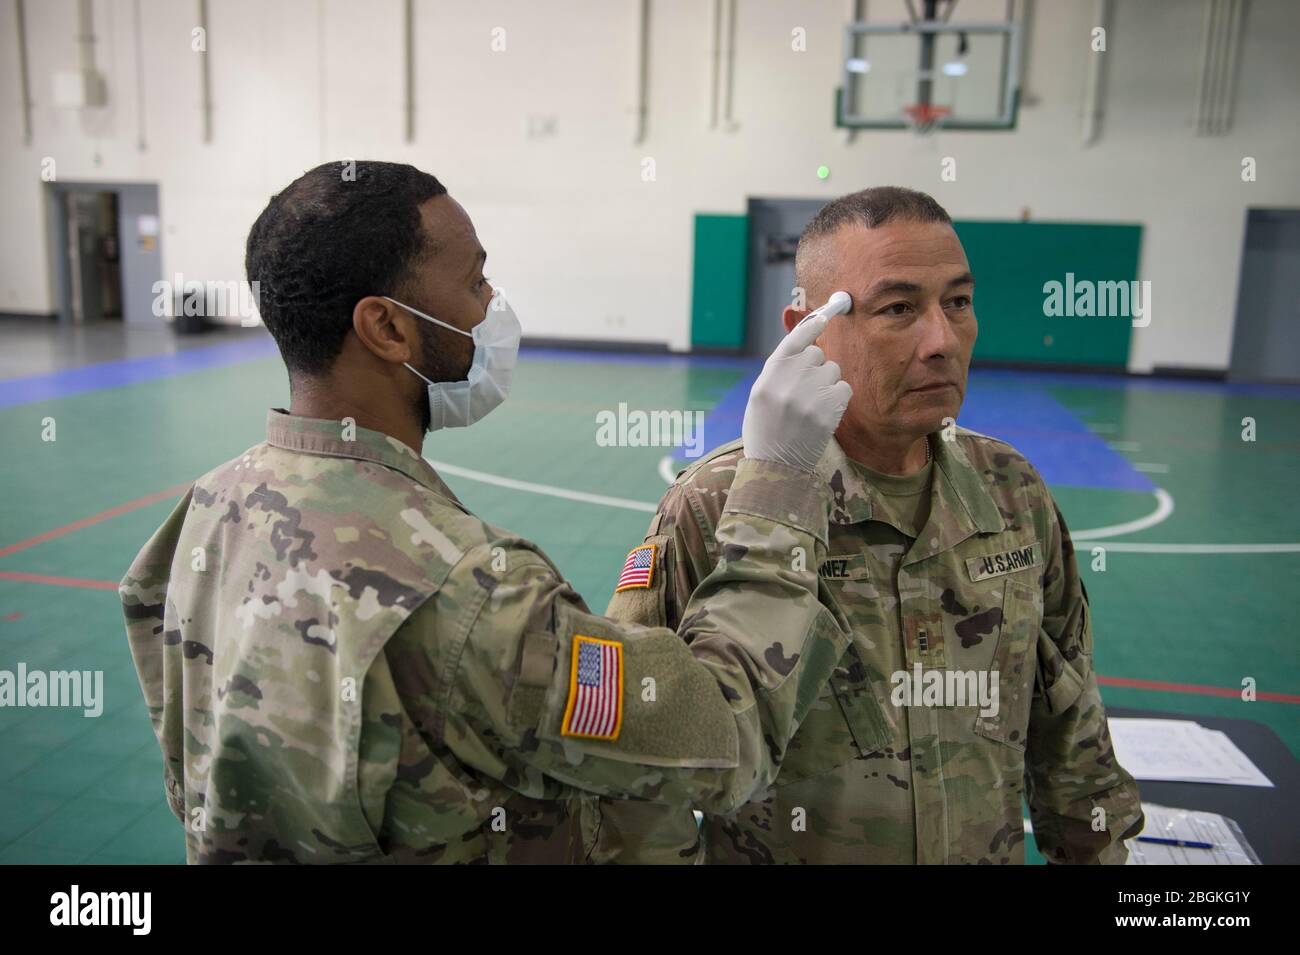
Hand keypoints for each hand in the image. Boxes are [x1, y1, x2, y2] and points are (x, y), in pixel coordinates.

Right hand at [741, 293, 852, 471]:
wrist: (776, 467)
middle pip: (817, 354)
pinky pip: (844, 387)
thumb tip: (807, 342)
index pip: (796, 339)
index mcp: (770, 374)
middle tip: (804, 390)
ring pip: (832, 370)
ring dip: (826, 383)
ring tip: (811, 406)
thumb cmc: (766, 429)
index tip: (824, 318)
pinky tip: (823, 413)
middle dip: (815, 367)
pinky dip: (837, 398)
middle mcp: (790, 379)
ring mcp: (811, 393)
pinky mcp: (830, 408)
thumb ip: (781, 368)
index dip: (812, 325)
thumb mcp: (762, 394)